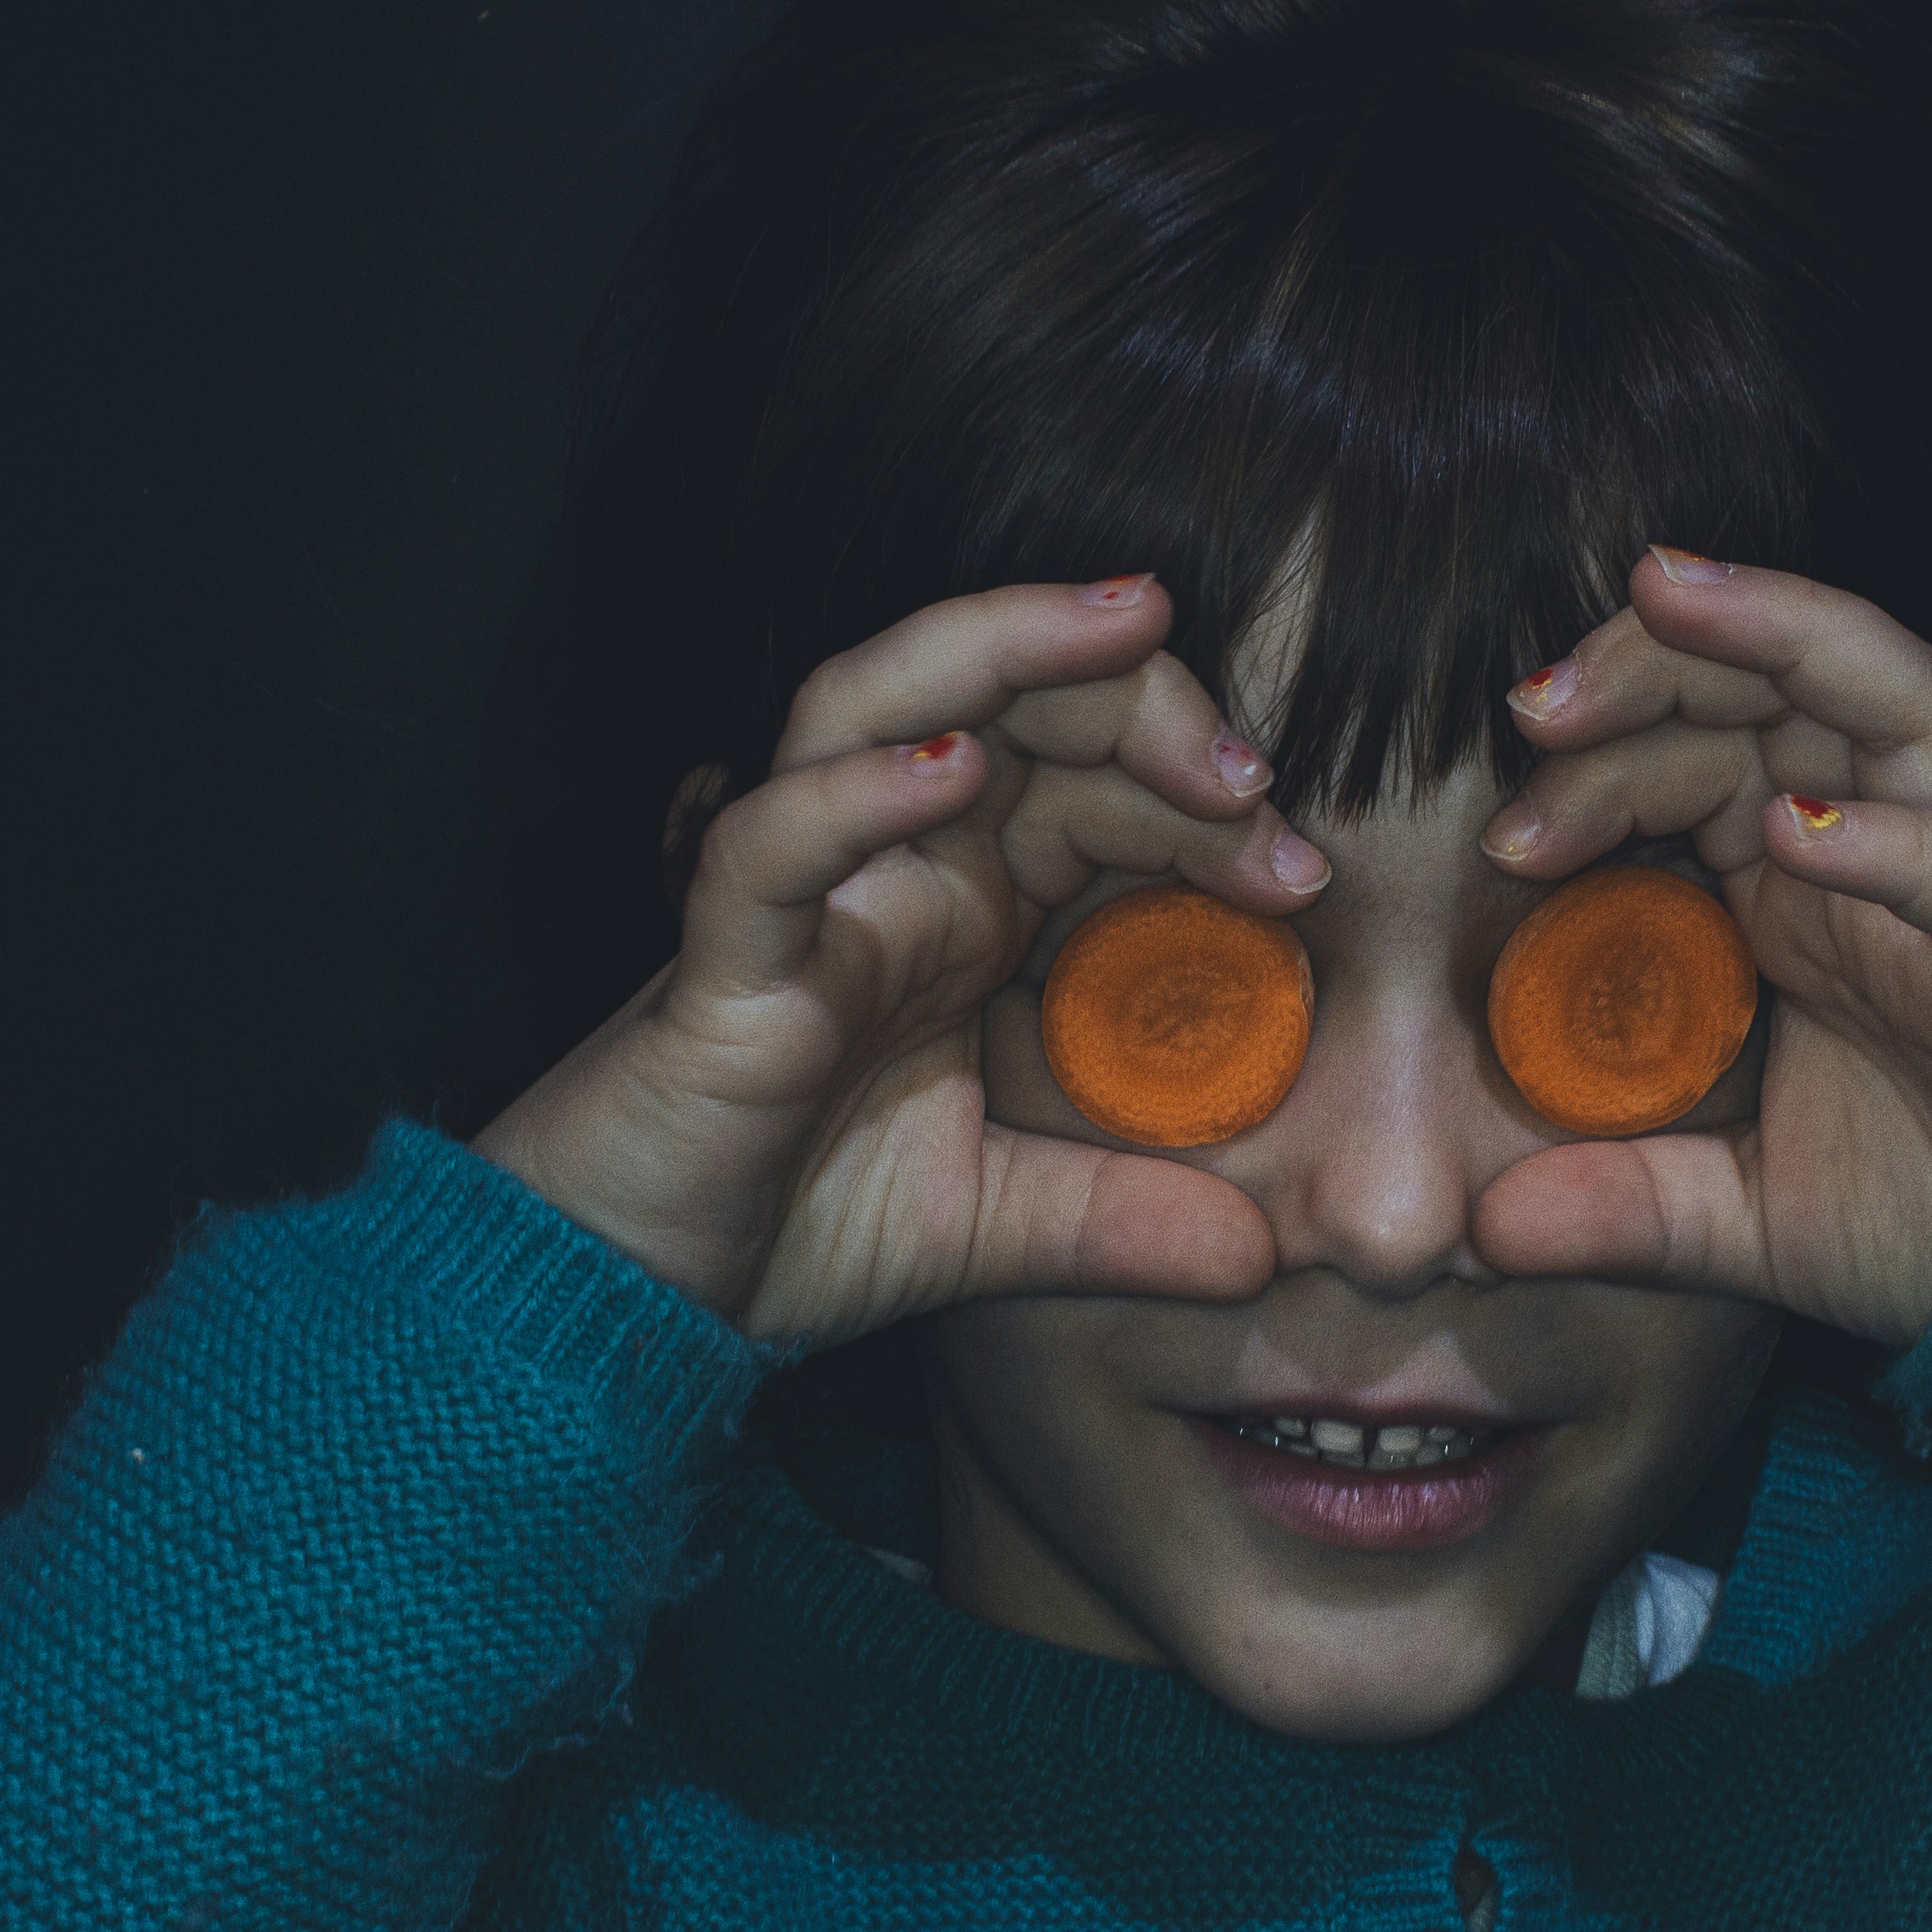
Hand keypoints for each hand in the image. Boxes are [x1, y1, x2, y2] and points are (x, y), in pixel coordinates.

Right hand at [473, 577, 1326, 1343]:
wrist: (625, 1303)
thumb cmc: (781, 1223)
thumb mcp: (993, 1227)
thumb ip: (1122, 1222)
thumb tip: (1266, 1252)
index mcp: (958, 907)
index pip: (1090, 784)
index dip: (1202, 797)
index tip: (1306, 871)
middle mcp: (884, 872)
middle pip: (1008, 703)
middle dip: (1138, 701)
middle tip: (1251, 767)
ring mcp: (798, 900)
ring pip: (874, 703)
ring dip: (1003, 650)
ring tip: (1128, 627)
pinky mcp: (716, 963)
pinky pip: (770, 848)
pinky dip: (851, 794)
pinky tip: (947, 771)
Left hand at [1468, 550, 1931, 1346]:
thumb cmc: (1930, 1220)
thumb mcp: (1739, 1221)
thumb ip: (1622, 1206)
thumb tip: (1487, 1224)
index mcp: (1802, 892)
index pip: (1701, 750)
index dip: (1599, 754)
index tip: (1500, 832)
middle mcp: (1882, 863)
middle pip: (1784, 685)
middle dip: (1660, 660)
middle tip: (1538, 700)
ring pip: (1909, 706)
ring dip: (1791, 636)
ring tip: (1675, 600)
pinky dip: (1896, 841)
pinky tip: (1802, 829)